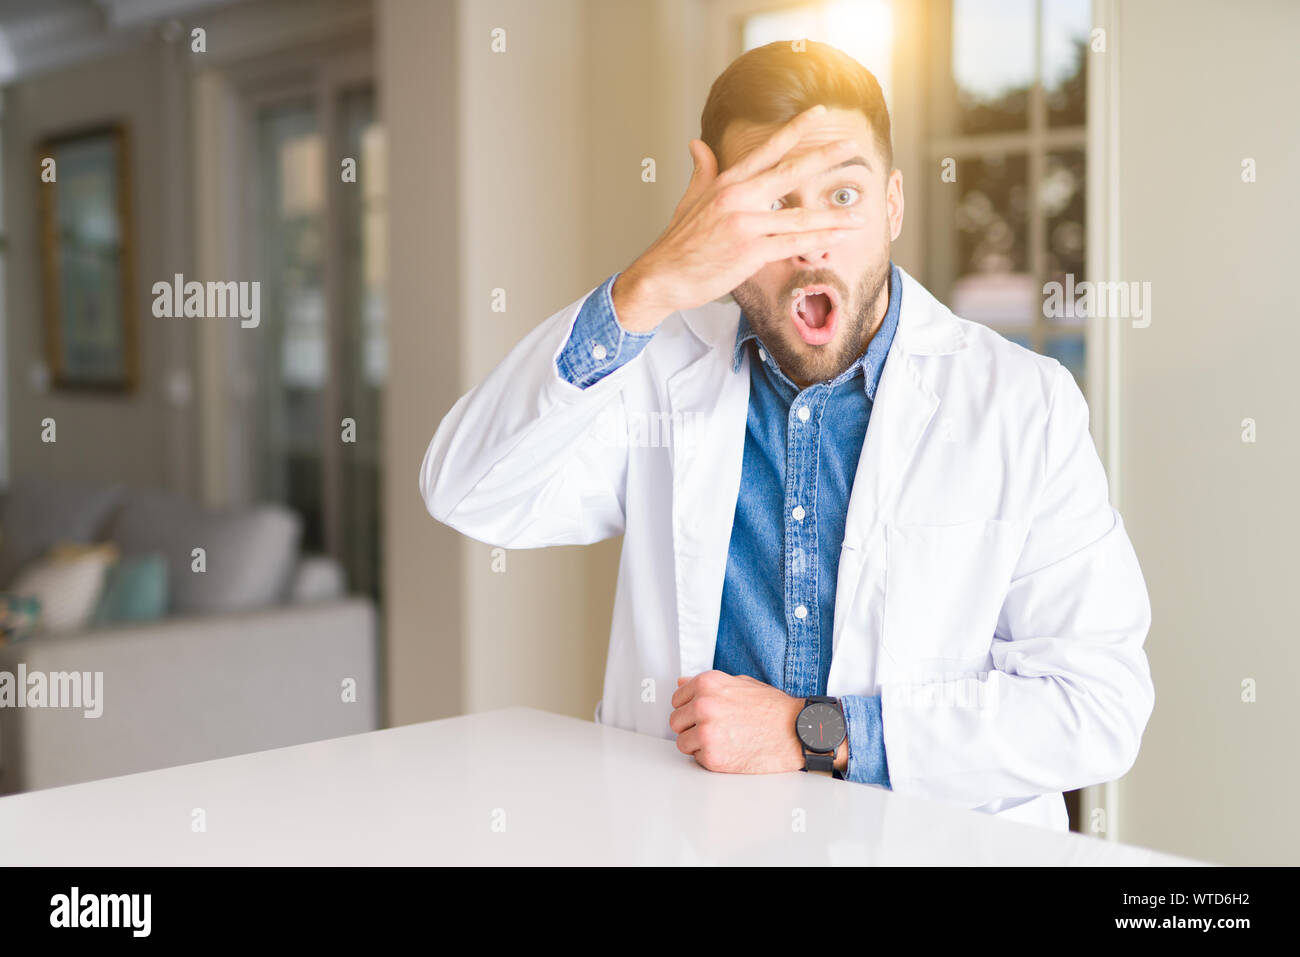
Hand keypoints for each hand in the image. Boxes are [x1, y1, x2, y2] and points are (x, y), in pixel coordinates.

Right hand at [611, 104, 866, 331]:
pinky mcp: (750, 252)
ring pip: (799, 217)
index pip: (766, 150)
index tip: (817, 113)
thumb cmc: (676, 243)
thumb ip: (702, 171)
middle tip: (850, 146)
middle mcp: (737, 198)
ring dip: (833, 217)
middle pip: (789, 173)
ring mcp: (745, 225)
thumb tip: (697, 144)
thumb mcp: (689, 200)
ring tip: (860, 214)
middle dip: (824, 158)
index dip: (794, 130)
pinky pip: (793, 245)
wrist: (662, 276)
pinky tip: (838, 239)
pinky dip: (819, 242)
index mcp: (726, 184)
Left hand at [669, 670, 805, 772]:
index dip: (689, 708)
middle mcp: (703, 705)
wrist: (797, 731)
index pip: (677, 699)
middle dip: (690, 726)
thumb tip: (682, 683)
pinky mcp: (713, 757)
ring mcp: (706, 732)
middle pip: (675, 721)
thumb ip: (707, 685)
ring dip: (697, 745)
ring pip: (682, 743)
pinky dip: (710, 758)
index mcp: (707, 684)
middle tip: (713, 730)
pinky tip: (730, 750)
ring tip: (723, 741)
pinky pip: (697, 759)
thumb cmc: (773, 709)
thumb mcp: (740, 683)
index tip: (701, 714)